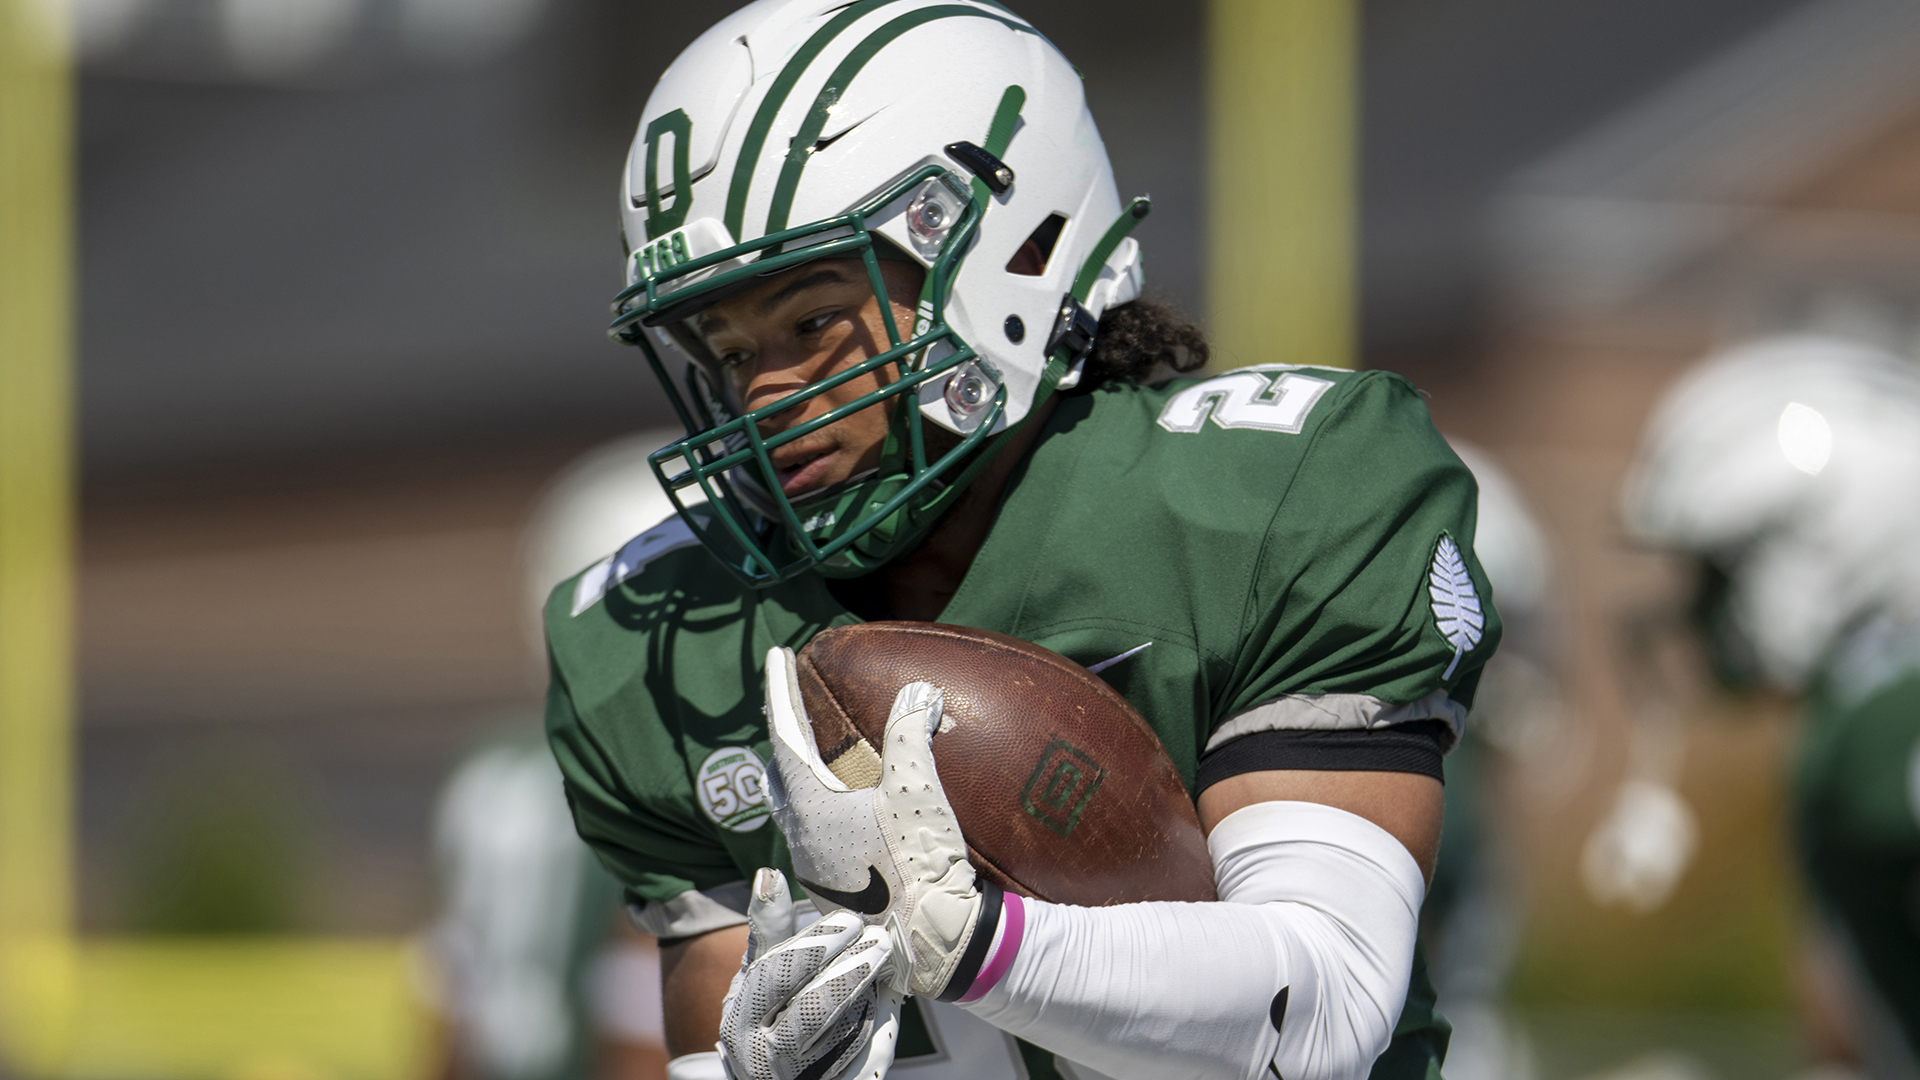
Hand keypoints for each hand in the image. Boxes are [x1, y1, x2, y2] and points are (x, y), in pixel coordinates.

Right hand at [718, 868, 901, 1079]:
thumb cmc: (768, 1016)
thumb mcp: (759, 977)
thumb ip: (769, 932)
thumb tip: (769, 874)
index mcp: (741, 1023)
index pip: (776, 977)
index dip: (814, 946)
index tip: (849, 920)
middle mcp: (764, 1059)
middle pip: (811, 1010)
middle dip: (850, 970)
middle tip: (880, 937)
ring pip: (844, 1035)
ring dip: (869, 994)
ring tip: (887, 957)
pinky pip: (867, 1059)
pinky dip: (882, 1023)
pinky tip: (891, 991)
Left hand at [762, 647, 1002, 999]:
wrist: (933, 938)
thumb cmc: (920, 862)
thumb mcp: (919, 789)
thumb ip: (911, 733)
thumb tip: (920, 688)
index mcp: (810, 807)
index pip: (785, 734)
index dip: (780, 689)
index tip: (776, 654)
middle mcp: (799, 837)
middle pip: (777, 773)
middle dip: (782, 736)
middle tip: (792, 705)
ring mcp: (812, 867)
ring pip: (791, 808)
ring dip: (798, 776)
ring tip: (814, 754)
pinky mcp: (830, 888)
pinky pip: (811, 834)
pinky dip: (818, 807)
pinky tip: (845, 807)